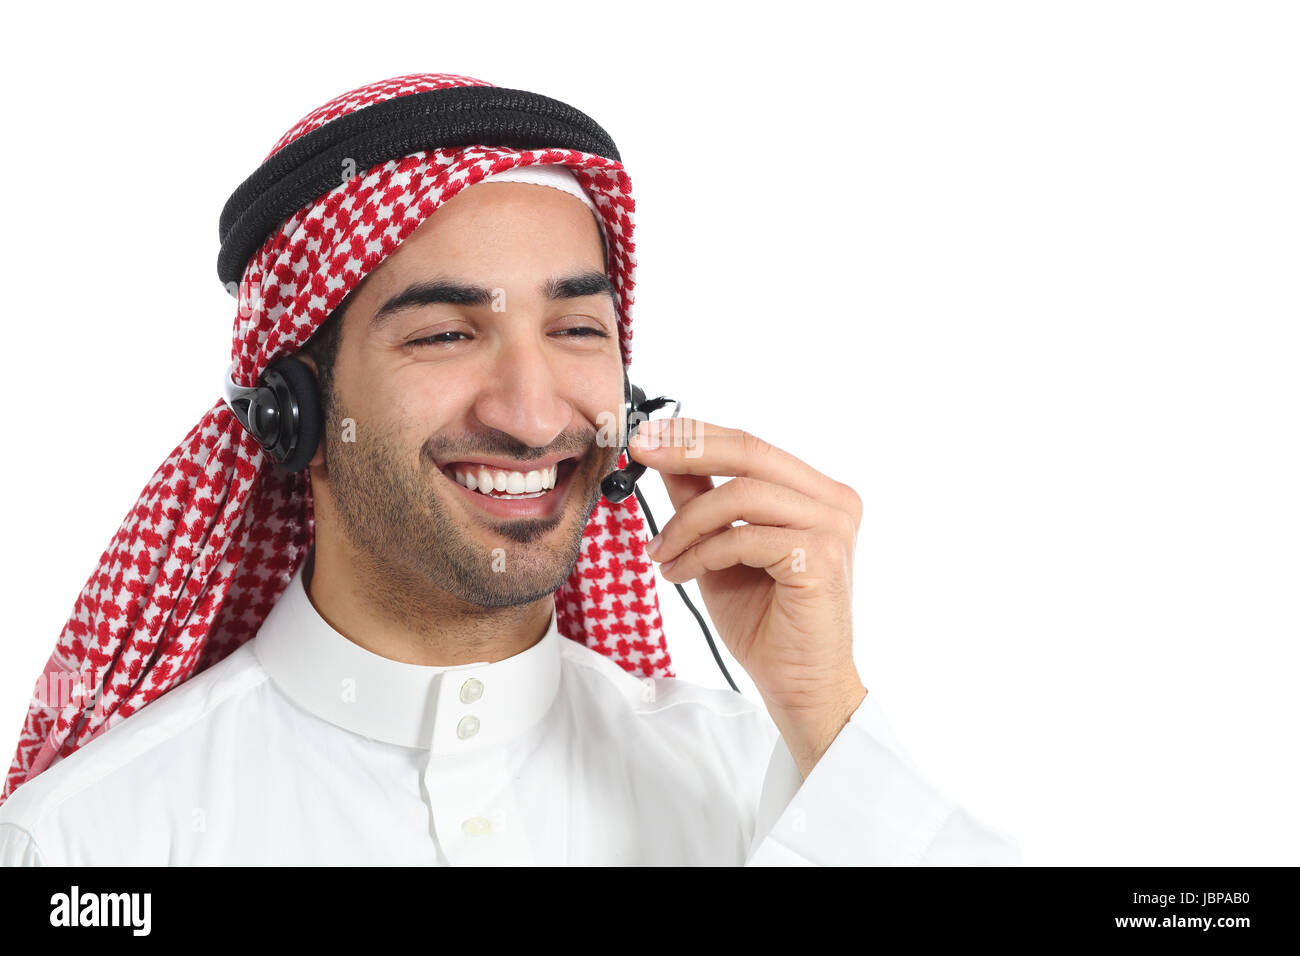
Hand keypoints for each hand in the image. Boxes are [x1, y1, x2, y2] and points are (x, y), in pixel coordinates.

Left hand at [628, 417, 867, 778]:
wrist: (798, 683)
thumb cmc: (765, 620)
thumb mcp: (719, 547)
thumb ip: (702, 499)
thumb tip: (666, 455)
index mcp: (816, 492)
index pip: (752, 445)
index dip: (697, 434)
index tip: (646, 435)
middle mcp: (833, 501)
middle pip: (751, 452)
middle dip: (687, 449)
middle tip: (641, 452)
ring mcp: (831, 527)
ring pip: (741, 494)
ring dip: (687, 522)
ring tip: (661, 553)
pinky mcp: (819, 557)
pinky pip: (743, 537)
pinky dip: (701, 553)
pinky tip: (678, 574)